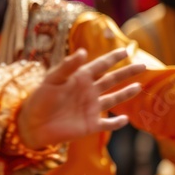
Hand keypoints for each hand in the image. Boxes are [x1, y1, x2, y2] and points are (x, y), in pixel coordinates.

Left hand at [19, 48, 144, 149]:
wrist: (32, 124)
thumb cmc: (39, 99)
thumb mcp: (52, 79)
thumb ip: (68, 66)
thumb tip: (83, 51)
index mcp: (80, 78)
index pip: (100, 65)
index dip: (113, 57)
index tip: (126, 50)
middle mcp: (88, 91)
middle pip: (112, 79)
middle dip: (127, 72)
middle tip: (143, 65)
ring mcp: (91, 108)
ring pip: (113, 99)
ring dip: (126, 93)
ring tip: (139, 86)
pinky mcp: (90, 125)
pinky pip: (107, 124)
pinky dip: (116, 123)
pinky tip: (125, 120)